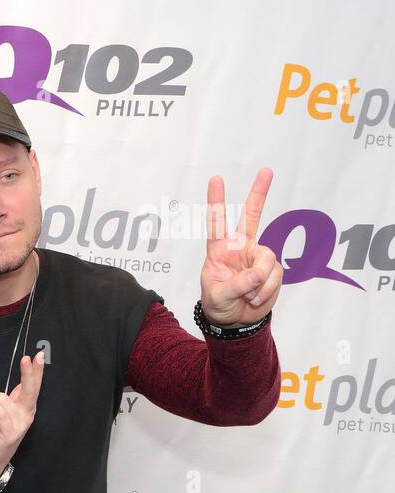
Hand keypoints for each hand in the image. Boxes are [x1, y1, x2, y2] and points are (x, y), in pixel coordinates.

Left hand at [0, 351, 43, 476]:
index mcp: (24, 406)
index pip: (32, 385)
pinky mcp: (10, 433)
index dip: (35, 371)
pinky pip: (0, 413)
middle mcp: (26, 413)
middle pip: (30, 390)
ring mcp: (19, 424)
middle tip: (31, 357)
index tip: (37, 355)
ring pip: (9, 400)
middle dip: (31, 373)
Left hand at [201, 169, 283, 326]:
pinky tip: (255, 297)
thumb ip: (236, 284)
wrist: (236, 321)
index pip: (217, 223)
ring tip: (247, 296)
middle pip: (251, 217)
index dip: (216, 202)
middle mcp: (240, 248)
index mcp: (219, 250)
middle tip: (266, 171)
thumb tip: (258, 272)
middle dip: (259, 194)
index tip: (216, 180)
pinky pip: (275, 275)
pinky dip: (266, 290)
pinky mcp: (272, 270)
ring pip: (267, 259)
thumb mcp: (219, 297)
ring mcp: (257, 257)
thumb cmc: (219, 305)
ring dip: (259, 282)